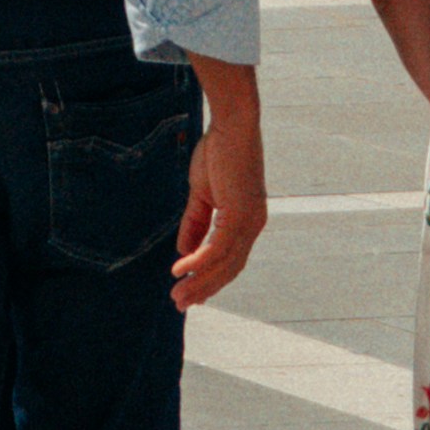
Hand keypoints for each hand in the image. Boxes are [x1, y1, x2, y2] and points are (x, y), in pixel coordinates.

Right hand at [173, 55, 266, 311]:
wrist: (232, 125)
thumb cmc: (218, 152)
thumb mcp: (202, 194)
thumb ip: (195, 223)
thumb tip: (182, 251)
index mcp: (247, 221)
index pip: (230, 260)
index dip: (211, 279)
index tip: (192, 294)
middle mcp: (252, 226)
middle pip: (228, 269)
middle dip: (204, 288)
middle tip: (181, 304)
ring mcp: (249, 222)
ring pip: (223, 264)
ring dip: (199, 282)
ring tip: (177, 296)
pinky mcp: (239, 215)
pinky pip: (216, 248)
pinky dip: (197, 261)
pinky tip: (179, 269)